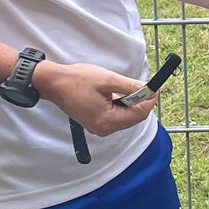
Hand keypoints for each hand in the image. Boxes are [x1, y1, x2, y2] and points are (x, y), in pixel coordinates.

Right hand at [33, 61, 157, 138]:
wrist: (53, 83)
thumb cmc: (76, 80)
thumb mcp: (107, 79)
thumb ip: (130, 86)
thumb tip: (147, 90)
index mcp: (107, 121)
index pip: (139, 114)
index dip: (149, 100)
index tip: (155, 87)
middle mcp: (103, 129)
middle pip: (133, 118)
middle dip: (140, 102)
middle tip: (143, 85)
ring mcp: (98, 127)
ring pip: (125, 117)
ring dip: (130, 103)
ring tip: (124, 87)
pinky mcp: (94, 122)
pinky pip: (115, 116)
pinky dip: (120, 105)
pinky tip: (115, 93)